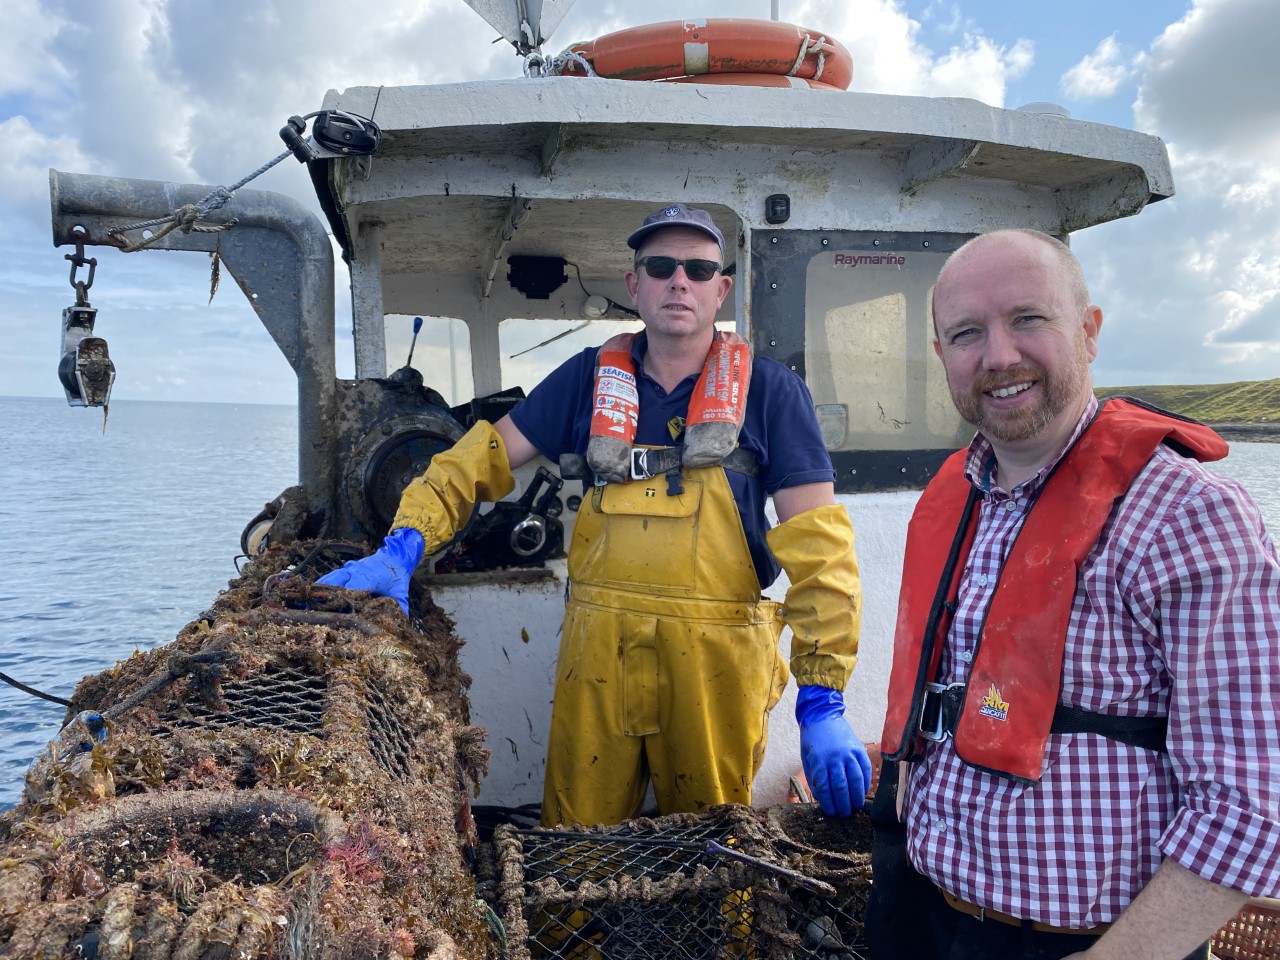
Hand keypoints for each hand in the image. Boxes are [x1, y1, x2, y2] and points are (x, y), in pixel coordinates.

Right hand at [315, 528, 424, 614]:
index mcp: (368, 576)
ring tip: (304, 605)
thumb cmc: (397, 576)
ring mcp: (348, 569)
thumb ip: (400, 609)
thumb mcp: (401, 593)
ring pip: (329, 579)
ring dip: (318, 591)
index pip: (351, 589)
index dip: (341, 601)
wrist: (395, 556)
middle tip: (310, 611)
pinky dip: (320, 586)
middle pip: (335, 584)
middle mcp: (355, 571)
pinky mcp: (345, 570)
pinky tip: (311, 595)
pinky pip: (329, 577)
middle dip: (324, 597)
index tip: (333, 615)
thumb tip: (399, 625)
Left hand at [796, 685, 871, 816]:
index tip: (831, 812)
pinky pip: (865, 769)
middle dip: (843, 804)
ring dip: (857, 797)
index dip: (829, 803)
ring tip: (855, 806)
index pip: (825, 788)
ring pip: (856, 780)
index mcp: (819, 761)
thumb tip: (824, 798)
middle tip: (844, 814)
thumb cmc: (812, 740)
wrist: (821, 715)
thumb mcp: (807, 759)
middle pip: (841, 787)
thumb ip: (815, 777)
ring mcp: (849, 753)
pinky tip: (863, 791)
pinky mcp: (859, 749)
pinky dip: (866, 783)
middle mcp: (835, 758)